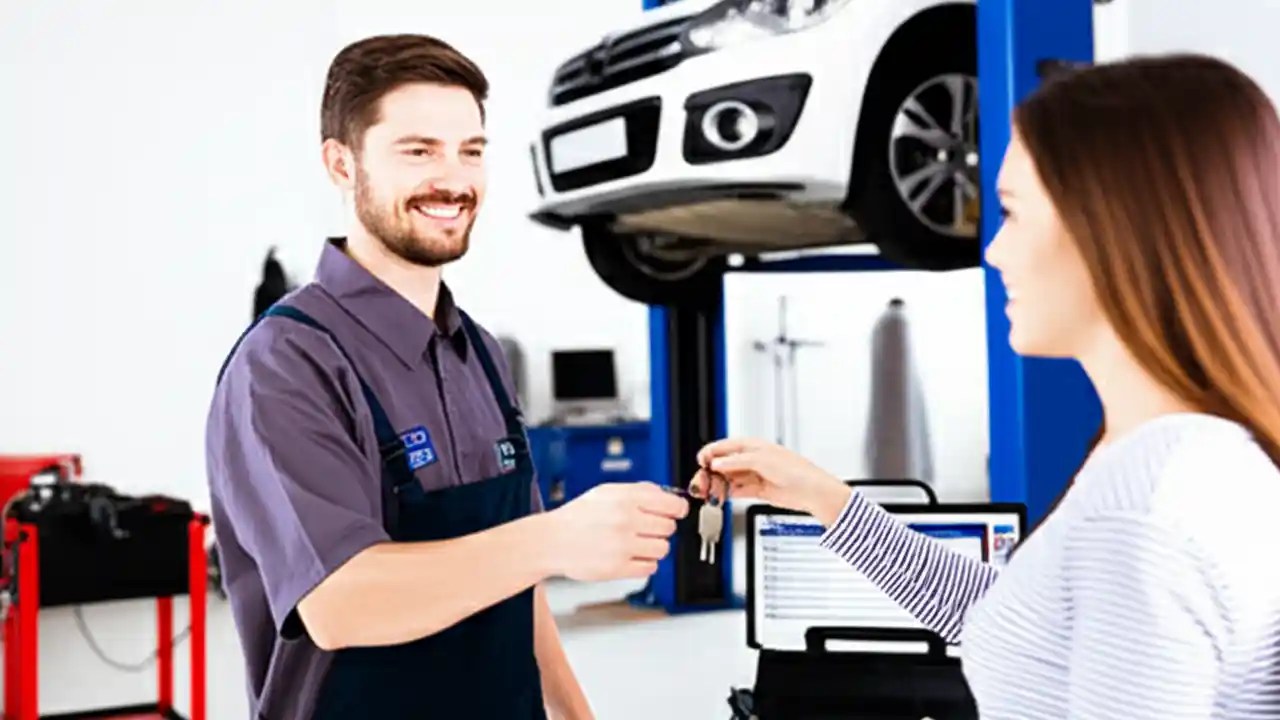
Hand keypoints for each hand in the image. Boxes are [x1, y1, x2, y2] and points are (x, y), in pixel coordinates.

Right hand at [547, 482, 687, 581]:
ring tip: (637, 544)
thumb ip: (638, 490)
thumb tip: (667, 494)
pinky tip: (631, 556)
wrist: (552, 540)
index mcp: (625, 498)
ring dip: (654, 547)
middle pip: (669, 527)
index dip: (678, 509)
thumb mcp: (606, 492)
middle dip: (661, 528)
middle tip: (647, 529)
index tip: (676, 512)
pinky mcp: (618, 568)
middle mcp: (626, 520)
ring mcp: (622, 546)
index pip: (671, 504)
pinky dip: (644, 564)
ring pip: (663, 549)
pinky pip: (650, 568)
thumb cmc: (579, 516)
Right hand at [691, 438, 850, 519]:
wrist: (812, 492)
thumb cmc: (796, 471)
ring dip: (719, 483)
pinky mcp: (759, 490)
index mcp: (755, 446)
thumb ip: (737, 461)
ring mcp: (756, 475)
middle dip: (713, 470)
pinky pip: (738, 490)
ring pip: (730, 478)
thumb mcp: (762, 460)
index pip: (727, 446)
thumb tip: (718, 463)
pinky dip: (729, 493)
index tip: (701, 460)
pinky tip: (722, 495)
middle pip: (726, 463)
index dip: (712, 452)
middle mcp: (754, 460)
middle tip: (703, 479)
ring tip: (710, 490)